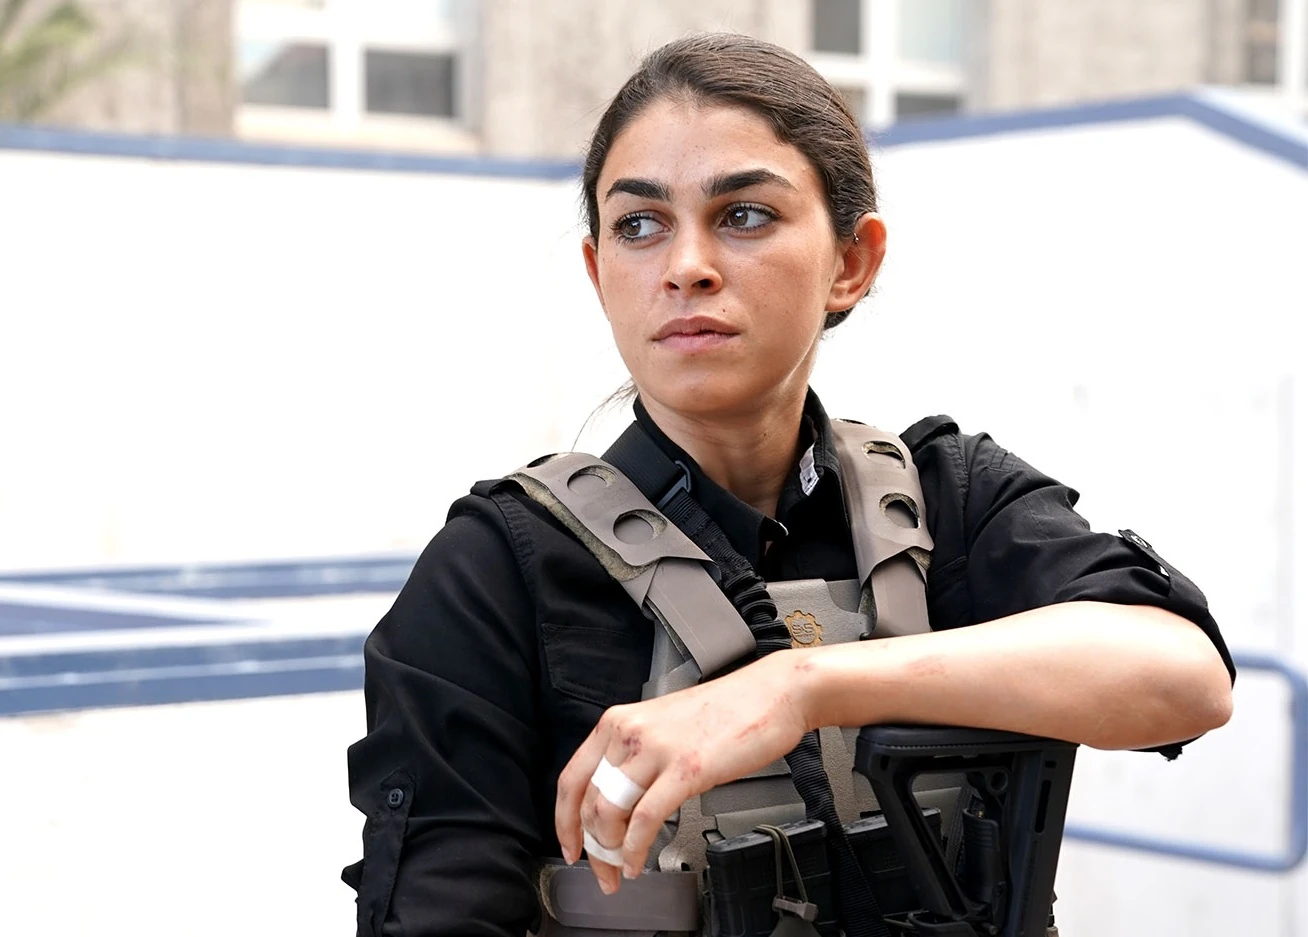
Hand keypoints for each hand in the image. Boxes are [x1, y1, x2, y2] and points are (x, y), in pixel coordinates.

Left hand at [553, 652, 810, 892]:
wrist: (772, 694)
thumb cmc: (727, 711)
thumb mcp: (664, 727)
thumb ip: (636, 757)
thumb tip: (617, 803)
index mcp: (620, 722)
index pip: (572, 778)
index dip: (565, 821)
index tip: (571, 845)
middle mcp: (630, 732)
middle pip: (588, 802)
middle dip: (590, 846)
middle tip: (601, 871)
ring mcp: (657, 749)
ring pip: (609, 812)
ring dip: (610, 852)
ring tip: (621, 870)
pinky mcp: (686, 769)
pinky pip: (646, 819)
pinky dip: (636, 849)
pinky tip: (640, 862)